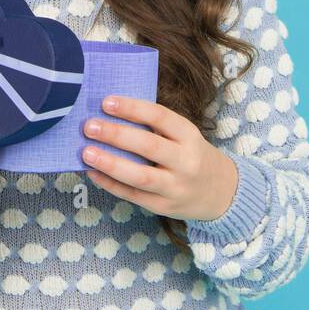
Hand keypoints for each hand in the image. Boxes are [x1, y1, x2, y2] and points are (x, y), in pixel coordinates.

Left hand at [79, 95, 238, 222]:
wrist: (222, 193)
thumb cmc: (193, 156)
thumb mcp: (185, 136)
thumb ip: (156, 127)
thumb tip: (110, 114)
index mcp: (190, 136)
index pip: (160, 117)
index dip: (132, 108)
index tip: (106, 102)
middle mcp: (186, 162)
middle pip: (149, 146)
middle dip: (116, 135)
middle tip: (89, 126)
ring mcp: (175, 187)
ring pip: (140, 176)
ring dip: (110, 163)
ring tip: (86, 152)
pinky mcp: (164, 207)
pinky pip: (133, 196)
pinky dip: (111, 184)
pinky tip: (93, 173)